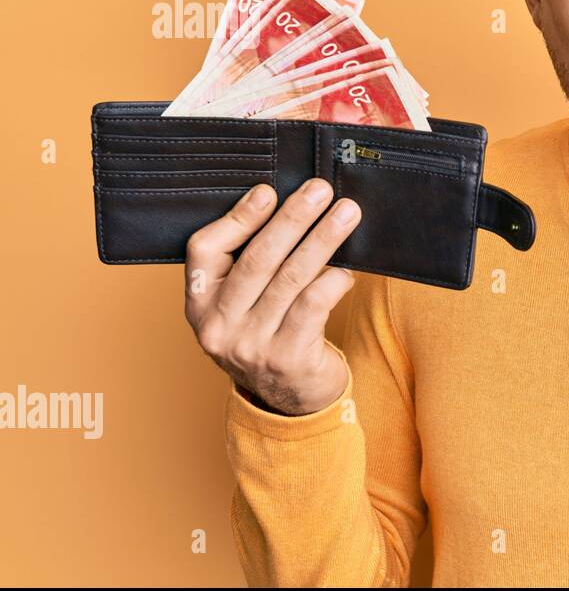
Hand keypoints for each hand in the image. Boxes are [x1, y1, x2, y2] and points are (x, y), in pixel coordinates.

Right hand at [183, 178, 360, 414]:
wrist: (291, 400)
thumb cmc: (271, 335)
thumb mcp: (245, 303)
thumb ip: (251, 262)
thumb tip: (282, 202)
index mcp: (199, 304)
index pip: (204, 250)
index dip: (237, 218)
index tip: (268, 191)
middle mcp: (218, 326)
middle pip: (257, 259)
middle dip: (293, 218)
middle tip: (320, 189)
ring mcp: (251, 344)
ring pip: (290, 278)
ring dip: (322, 240)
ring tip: (346, 214)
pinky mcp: (287, 358)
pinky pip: (313, 306)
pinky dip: (333, 280)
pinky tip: (348, 267)